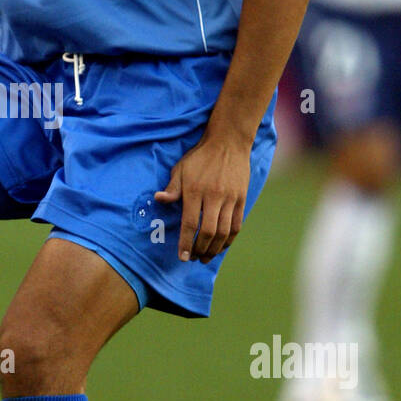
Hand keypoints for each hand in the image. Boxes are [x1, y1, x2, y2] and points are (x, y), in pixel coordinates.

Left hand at [154, 131, 251, 262]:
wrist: (229, 142)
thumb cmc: (200, 157)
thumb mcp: (181, 169)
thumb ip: (172, 188)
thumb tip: (159, 199)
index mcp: (195, 190)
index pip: (190, 223)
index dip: (186, 242)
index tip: (183, 257)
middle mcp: (213, 196)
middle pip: (208, 231)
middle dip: (200, 249)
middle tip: (194, 257)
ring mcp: (229, 198)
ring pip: (223, 231)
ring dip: (214, 248)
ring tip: (206, 257)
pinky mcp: (241, 199)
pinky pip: (236, 225)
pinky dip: (229, 239)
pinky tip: (221, 246)